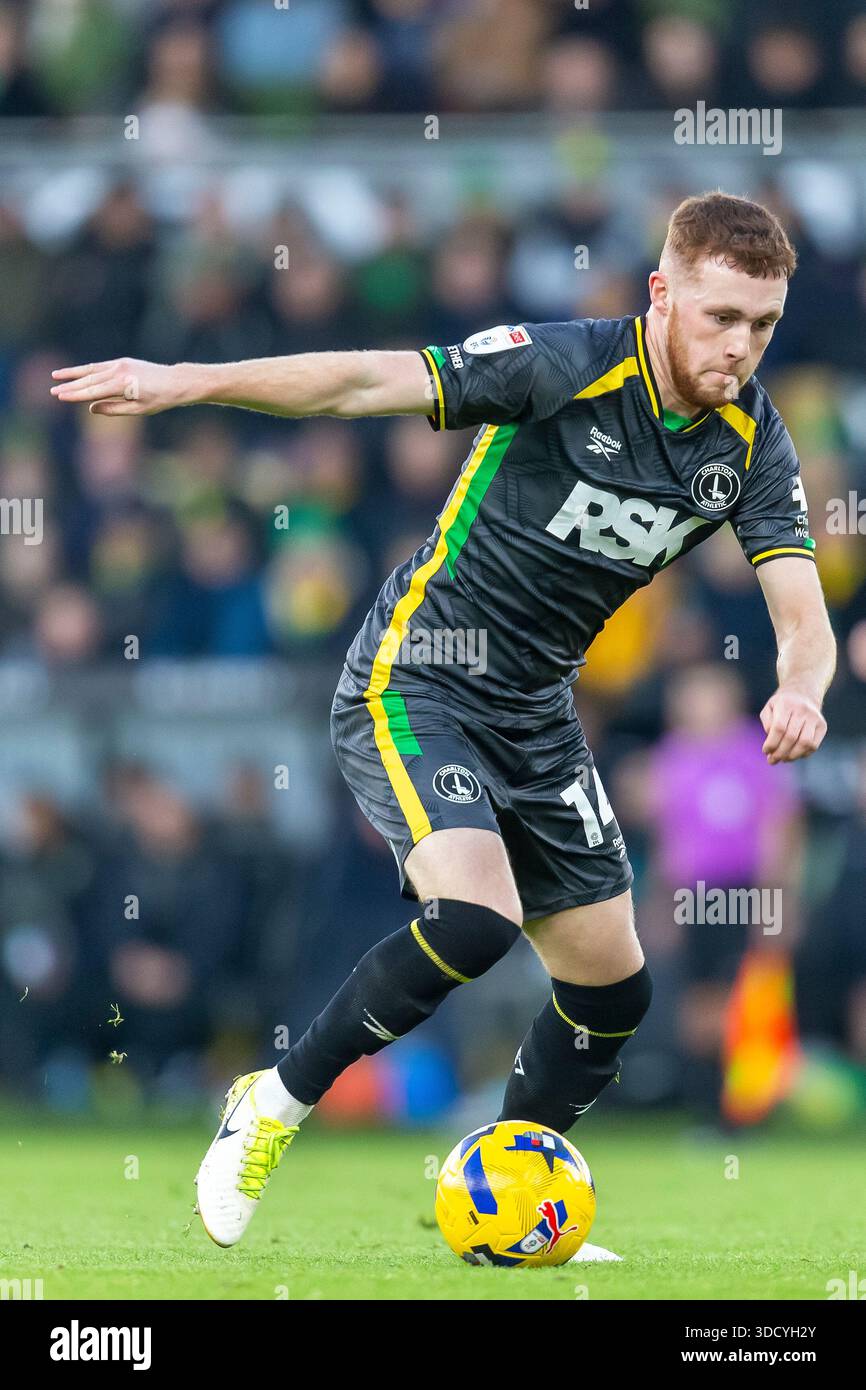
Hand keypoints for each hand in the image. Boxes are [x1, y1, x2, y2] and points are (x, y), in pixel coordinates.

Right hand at [50, 357, 191, 414]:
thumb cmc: (161, 399)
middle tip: (52, 391)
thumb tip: (91, 409)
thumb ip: (113, 409)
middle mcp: (119, 371)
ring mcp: (120, 364)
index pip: (93, 391)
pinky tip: (76, 373)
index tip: (60, 397)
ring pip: (92, 370)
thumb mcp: (138, 410)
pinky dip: (87, 369)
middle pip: (89, 380)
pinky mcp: (123, 362)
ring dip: (74, 374)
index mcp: (123, 384)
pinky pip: (101, 366)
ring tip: (56, 376)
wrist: (177, 381)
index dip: (75, 395)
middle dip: (70, 386)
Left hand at [760, 686, 826, 763]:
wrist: (803, 693)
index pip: (779, 728)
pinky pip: (814, 745)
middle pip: (791, 737)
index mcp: (786, 704)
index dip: (772, 743)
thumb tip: (771, 739)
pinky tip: (794, 755)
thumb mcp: (769, 708)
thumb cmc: (781, 705)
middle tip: (772, 760)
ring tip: (783, 759)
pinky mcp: (822, 725)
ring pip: (805, 743)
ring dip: (793, 755)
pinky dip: (803, 754)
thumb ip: (767, 722)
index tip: (766, 751)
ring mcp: (814, 718)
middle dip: (780, 752)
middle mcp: (802, 710)